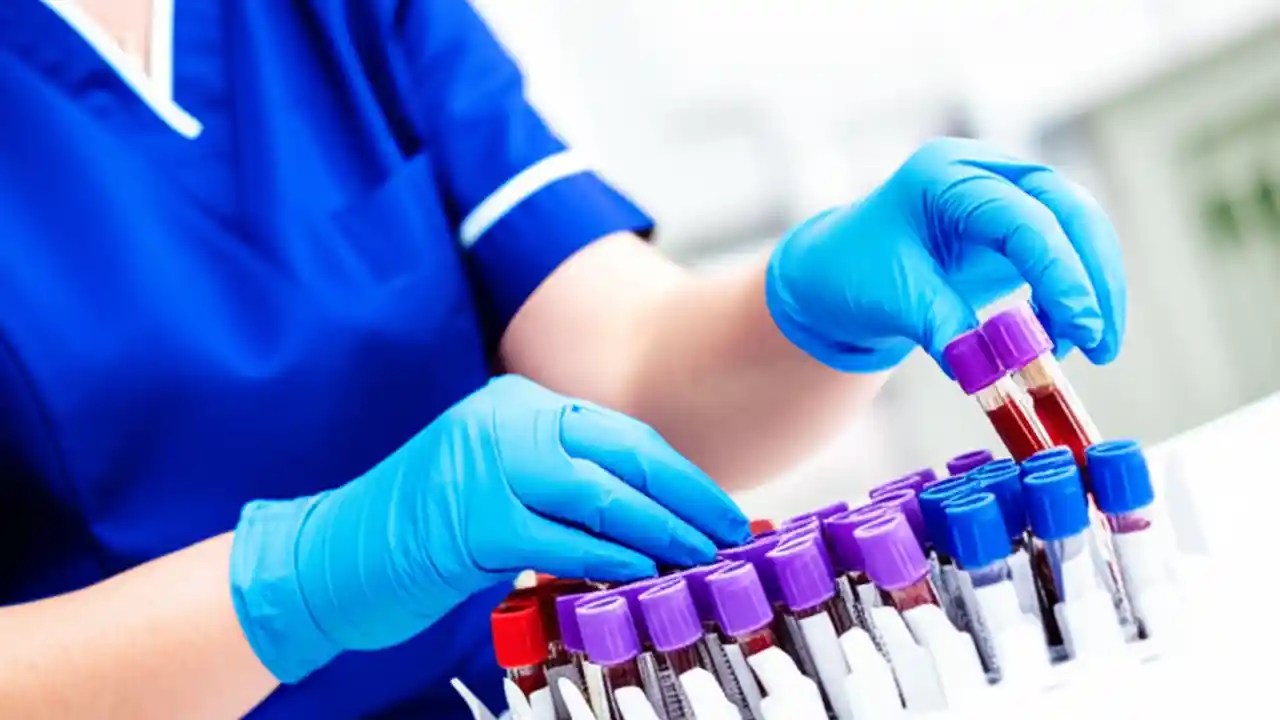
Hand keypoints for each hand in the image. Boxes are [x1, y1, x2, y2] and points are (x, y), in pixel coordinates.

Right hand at [229, 375, 748, 681]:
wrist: (329, 555)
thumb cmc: (421, 527)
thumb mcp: (497, 479)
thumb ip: (563, 481)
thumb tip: (651, 512)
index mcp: (516, 405)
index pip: (619, 433)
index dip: (679, 474)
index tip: (717, 506)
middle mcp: (503, 421)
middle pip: (622, 454)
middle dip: (686, 497)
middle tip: (728, 531)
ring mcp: (485, 467)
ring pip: (599, 495)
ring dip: (660, 530)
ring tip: (699, 556)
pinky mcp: (470, 521)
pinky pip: (559, 539)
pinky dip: (607, 557)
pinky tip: (640, 571)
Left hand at [765, 137, 1125, 372]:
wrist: (834, 278)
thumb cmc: (851, 275)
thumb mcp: (892, 300)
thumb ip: (945, 328)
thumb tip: (994, 371)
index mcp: (946, 176)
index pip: (1023, 217)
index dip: (1060, 272)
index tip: (1082, 327)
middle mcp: (983, 174)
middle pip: (1068, 211)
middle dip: (1095, 277)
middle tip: (1103, 342)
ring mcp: (1004, 197)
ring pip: (1075, 231)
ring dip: (1091, 289)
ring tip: (1084, 349)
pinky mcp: (1015, 231)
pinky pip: (1061, 257)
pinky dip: (1068, 298)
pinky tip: (1056, 340)